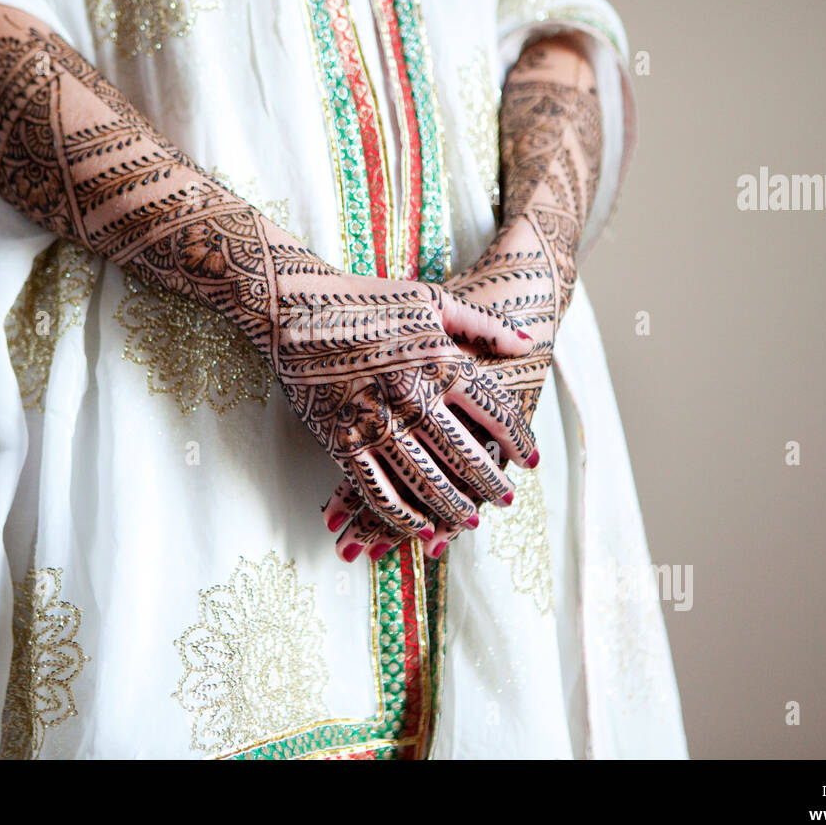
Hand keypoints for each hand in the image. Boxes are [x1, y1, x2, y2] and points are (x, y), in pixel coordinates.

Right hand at [320, 220, 554, 559]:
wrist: (294, 305)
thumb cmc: (366, 297)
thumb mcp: (432, 300)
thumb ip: (481, 325)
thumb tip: (525, 343)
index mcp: (441, 362)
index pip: (496, 412)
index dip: (519, 440)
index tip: (531, 461)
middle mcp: (413, 398)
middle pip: (466, 455)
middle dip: (491, 483)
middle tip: (506, 499)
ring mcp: (375, 423)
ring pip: (426, 481)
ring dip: (452, 507)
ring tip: (470, 521)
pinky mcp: (340, 442)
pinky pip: (378, 490)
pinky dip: (402, 515)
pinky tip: (419, 528)